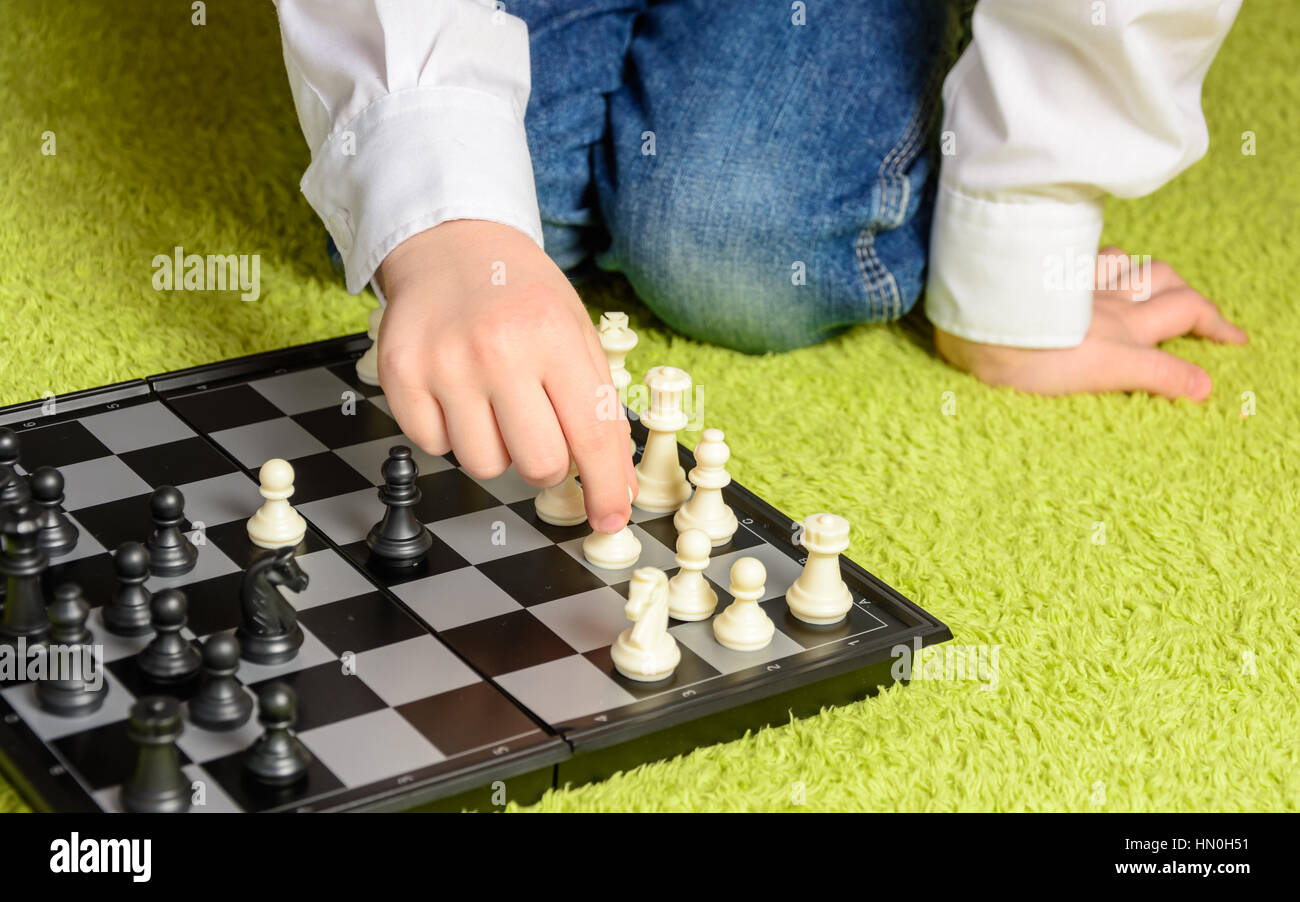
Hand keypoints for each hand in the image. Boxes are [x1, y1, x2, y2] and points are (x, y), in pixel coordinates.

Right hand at [376, 220, 636, 532]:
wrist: (450, 243)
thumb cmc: (521, 294)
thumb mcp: (575, 334)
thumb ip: (600, 410)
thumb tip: (616, 486)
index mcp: (552, 336)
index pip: (591, 438)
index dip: (605, 489)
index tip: (608, 517)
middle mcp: (497, 351)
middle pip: (537, 466)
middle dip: (547, 463)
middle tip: (540, 430)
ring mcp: (443, 365)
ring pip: (483, 466)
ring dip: (495, 447)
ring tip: (493, 400)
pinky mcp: (400, 376)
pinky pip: (435, 447)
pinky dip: (450, 433)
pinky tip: (457, 393)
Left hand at [934, 247, 1247, 400]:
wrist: (976, 326)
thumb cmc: (1027, 358)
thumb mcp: (1103, 374)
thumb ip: (1156, 376)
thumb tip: (1203, 386)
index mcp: (1122, 334)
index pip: (1181, 325)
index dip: (1214, 330)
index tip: (1235, 342)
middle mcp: (1108, 304)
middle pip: (1169, 291)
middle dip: (1198, 305)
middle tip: (1211, 321)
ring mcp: (1077, 286)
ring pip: (1133, 268)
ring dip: (1156, 276)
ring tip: (1161, 289)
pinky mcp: (1046, 278)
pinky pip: (1089, 258)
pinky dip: (1109, 260)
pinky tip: (1104, 265)